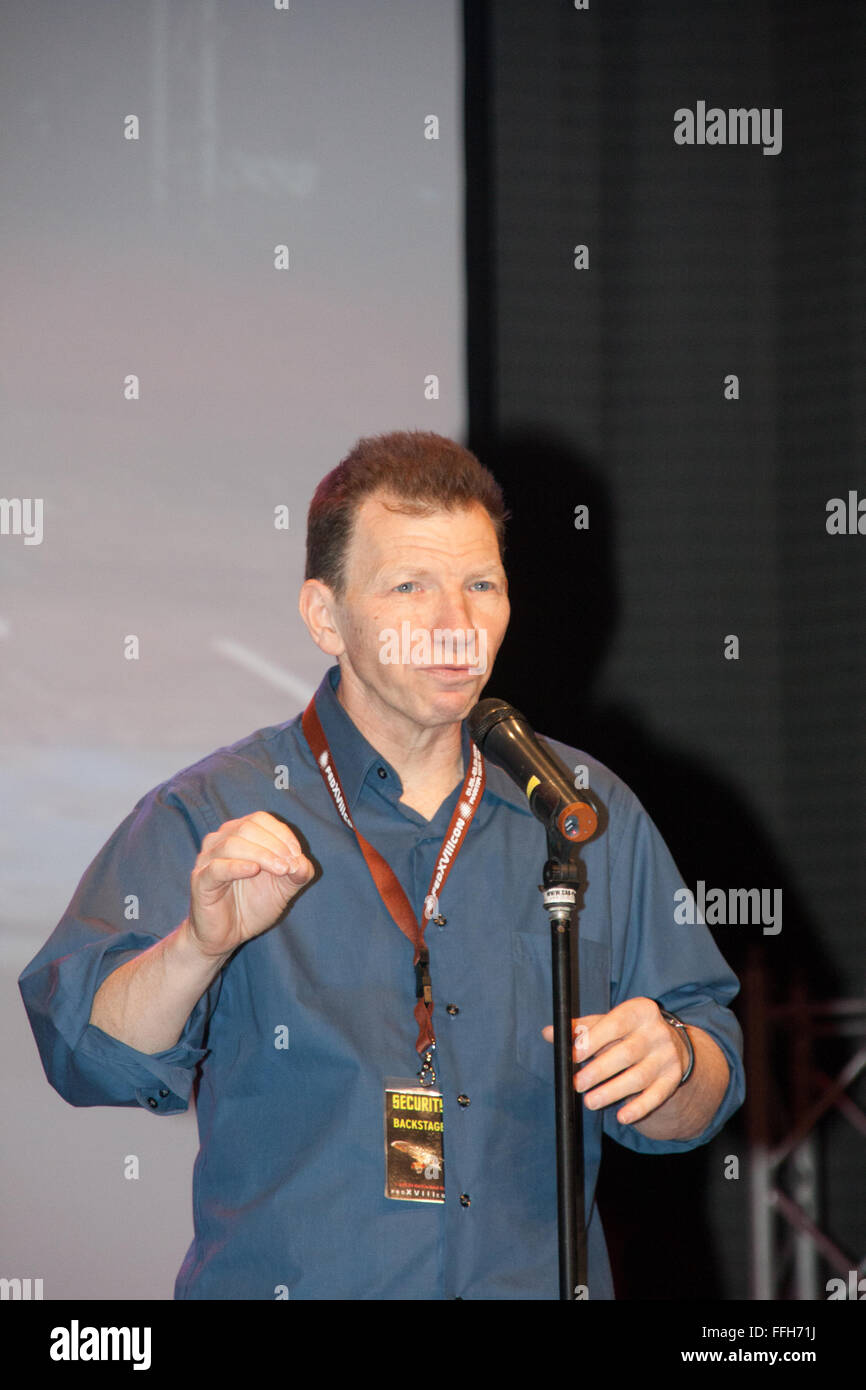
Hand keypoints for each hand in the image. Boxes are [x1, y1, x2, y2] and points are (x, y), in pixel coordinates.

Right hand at [186, 811, 314, 959]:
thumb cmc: (253, 905)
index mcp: (239, 835)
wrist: (228, 936)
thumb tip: (304, 863)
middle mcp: (220, 841)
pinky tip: (254, 870)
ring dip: (261, 855)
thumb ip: (298, 873)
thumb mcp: (283, 888)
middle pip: (247, 828)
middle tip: (290, 866)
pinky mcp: (200, 880)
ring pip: (232, 844)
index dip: (281, 833)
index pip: (260, 819)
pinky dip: (237, 866)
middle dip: (274, 845)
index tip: (297, 854)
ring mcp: (207, 860)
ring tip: (280, 871)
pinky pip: (217, 867)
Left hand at [542, 996, 689, 1125]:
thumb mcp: (608, 1023)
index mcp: (639, 1010)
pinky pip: (656, 1096)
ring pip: (639, 1077)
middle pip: (626, 1053)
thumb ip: (580, 1028)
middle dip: (599, 1071)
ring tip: (590, 1102)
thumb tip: (549, 1033)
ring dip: (613, 1092)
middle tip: (577, 1085)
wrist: (671, 1044)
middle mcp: (657, 1031)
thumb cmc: (628, 1032)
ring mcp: (668, 1056)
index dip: (593, 1040)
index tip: (574, 1056)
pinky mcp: (673, 1078)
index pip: (614, 1024)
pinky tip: (622, 1118)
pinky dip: (639, 1108)